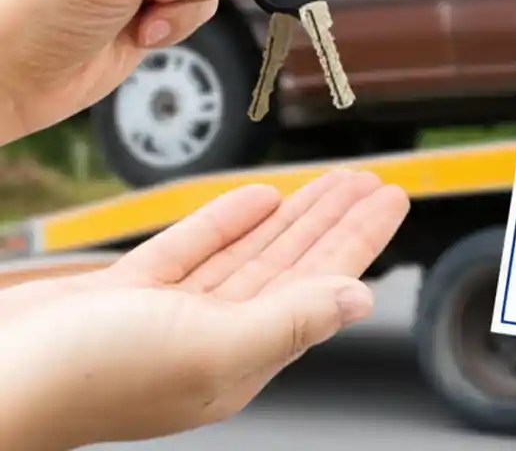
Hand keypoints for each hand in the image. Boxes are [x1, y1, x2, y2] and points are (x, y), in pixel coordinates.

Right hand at [0, 169, 407, 449]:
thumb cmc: (84, 378)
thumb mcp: (205, 348)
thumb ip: (287, 322)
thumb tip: (358, 300)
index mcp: (241, 359)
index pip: (319, 287)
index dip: (358, 240)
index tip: (390, 200)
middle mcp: (213, 339)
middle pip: (293, 267)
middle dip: (335, 221)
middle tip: (374, 179)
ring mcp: (168, 318)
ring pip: (249, 256)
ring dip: (293, 216)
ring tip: (333, 179)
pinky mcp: (126, 296)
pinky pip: (193, 251)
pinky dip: (227, 222)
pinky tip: (260, 197)